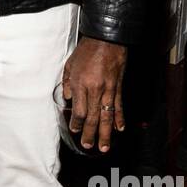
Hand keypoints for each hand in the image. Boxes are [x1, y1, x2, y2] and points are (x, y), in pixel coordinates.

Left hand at [62, 37, 126, 152]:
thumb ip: (67, 83)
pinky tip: (119, 129)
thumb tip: (68, 98)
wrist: (107, 39)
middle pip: (92, 117)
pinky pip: (119, 106)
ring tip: (104, 147)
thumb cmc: (86, 50)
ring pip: (106, 116)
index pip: (78, 111)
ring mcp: (108, 90)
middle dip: (89, 134)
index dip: (76, 124)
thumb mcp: (70, 64)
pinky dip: (119, 119)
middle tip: (88, 146)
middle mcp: (95, 90)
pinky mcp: (117, 87)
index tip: (75, 131)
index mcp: (81, 84)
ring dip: (105, 133)